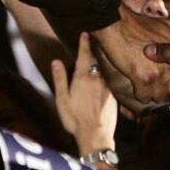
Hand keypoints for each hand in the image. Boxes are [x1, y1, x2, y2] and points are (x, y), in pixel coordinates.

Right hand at [50, 32, 116, 154]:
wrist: (95, 135)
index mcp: (82, 78)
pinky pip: (106, 88)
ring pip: (101, 76)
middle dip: (89, 60)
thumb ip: (59, 78)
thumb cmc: (74, 119)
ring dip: (95, 76)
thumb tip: (56, 61)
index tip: (85, 34)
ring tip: (88, 86)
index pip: (84, 55)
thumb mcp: (62, 99)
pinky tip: (96, 99)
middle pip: (93, 64)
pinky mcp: (113, 98)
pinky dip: (101, 88)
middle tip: (84, 61)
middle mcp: (97, 79)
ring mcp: (106, 88)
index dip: (84, 43)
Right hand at [90, 8, 169, 108]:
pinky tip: (136, 86)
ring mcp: (159, 73)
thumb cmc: (137, 24)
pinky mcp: (144, 79)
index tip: (167, 81)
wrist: (118, 24)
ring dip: (152, 94)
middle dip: (165, 91)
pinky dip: (140, 94)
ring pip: (159, 97)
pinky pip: (144, 98)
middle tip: (155, 87)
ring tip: (145, 87)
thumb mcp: (163, 25)